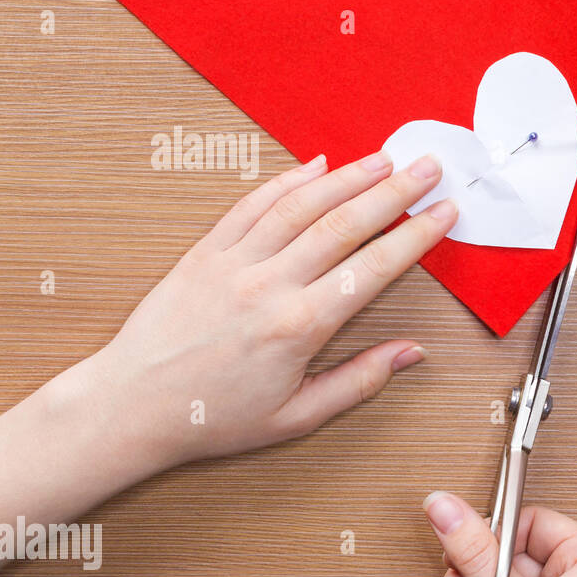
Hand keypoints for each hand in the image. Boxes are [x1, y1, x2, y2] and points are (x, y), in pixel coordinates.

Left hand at [0, 151, 455, 527]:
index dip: (415, 236)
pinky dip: (286, 181)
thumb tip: (411, 353)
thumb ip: (359, 381)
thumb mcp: (297, 417)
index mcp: (299, 326)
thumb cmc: (213, 418)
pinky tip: (315, 166)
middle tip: (428, 168)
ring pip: (301, 205)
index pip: (373, 267)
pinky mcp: (205, 252)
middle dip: (394, 191)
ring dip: (348, 177)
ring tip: (384, 159)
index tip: (444, 213)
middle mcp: (269, 285)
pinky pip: (252, 206)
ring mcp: (234, 262)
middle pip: (344, 223)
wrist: (132, 406)